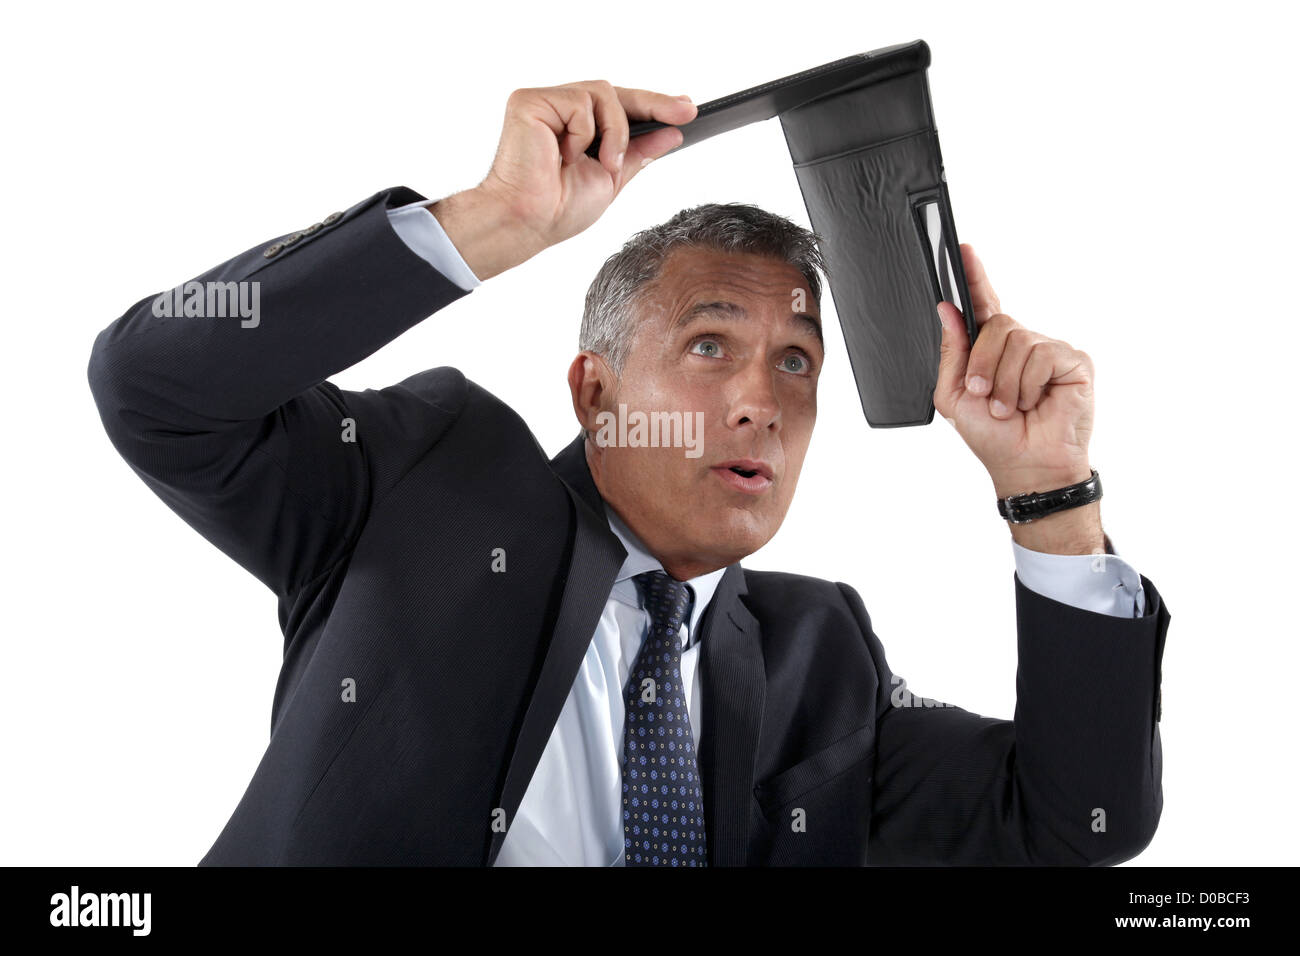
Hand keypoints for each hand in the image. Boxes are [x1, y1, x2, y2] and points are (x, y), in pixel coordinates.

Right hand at [482, 82, 695, 246]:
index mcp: (576, 128)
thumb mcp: (612, 178)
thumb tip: (670, 133)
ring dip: (615, 132)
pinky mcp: (530, 101)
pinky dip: (585, 133)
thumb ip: (639, 152)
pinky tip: (566, 156)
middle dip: (653, 104)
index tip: (687, 109)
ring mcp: (545, 102)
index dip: (653, 106)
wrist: (528, 222)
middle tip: (685, 112)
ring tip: (602, 163)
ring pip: (603, 93)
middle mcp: (559, 110)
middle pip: (615, 93)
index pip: (619, 108)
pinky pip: (580, 102)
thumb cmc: (557, 209)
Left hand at [934, 244, 1095, 499]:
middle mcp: (1022, 344)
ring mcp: (1049, 350)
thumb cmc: (994, 436)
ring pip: (1018, 340)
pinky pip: (1042, 355)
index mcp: (992, 350)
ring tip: (1011, 406)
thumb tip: (947, 309)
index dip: (974, 277)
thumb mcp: (955, 395)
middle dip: (983, 364)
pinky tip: (1034, 402)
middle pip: (997, 324)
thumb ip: (951, 352)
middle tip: (986, 395)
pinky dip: (1028, 384)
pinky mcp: (1074, 360)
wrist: (1026, 465)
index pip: (984, 305)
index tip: (962, 249)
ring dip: (1005, 382)